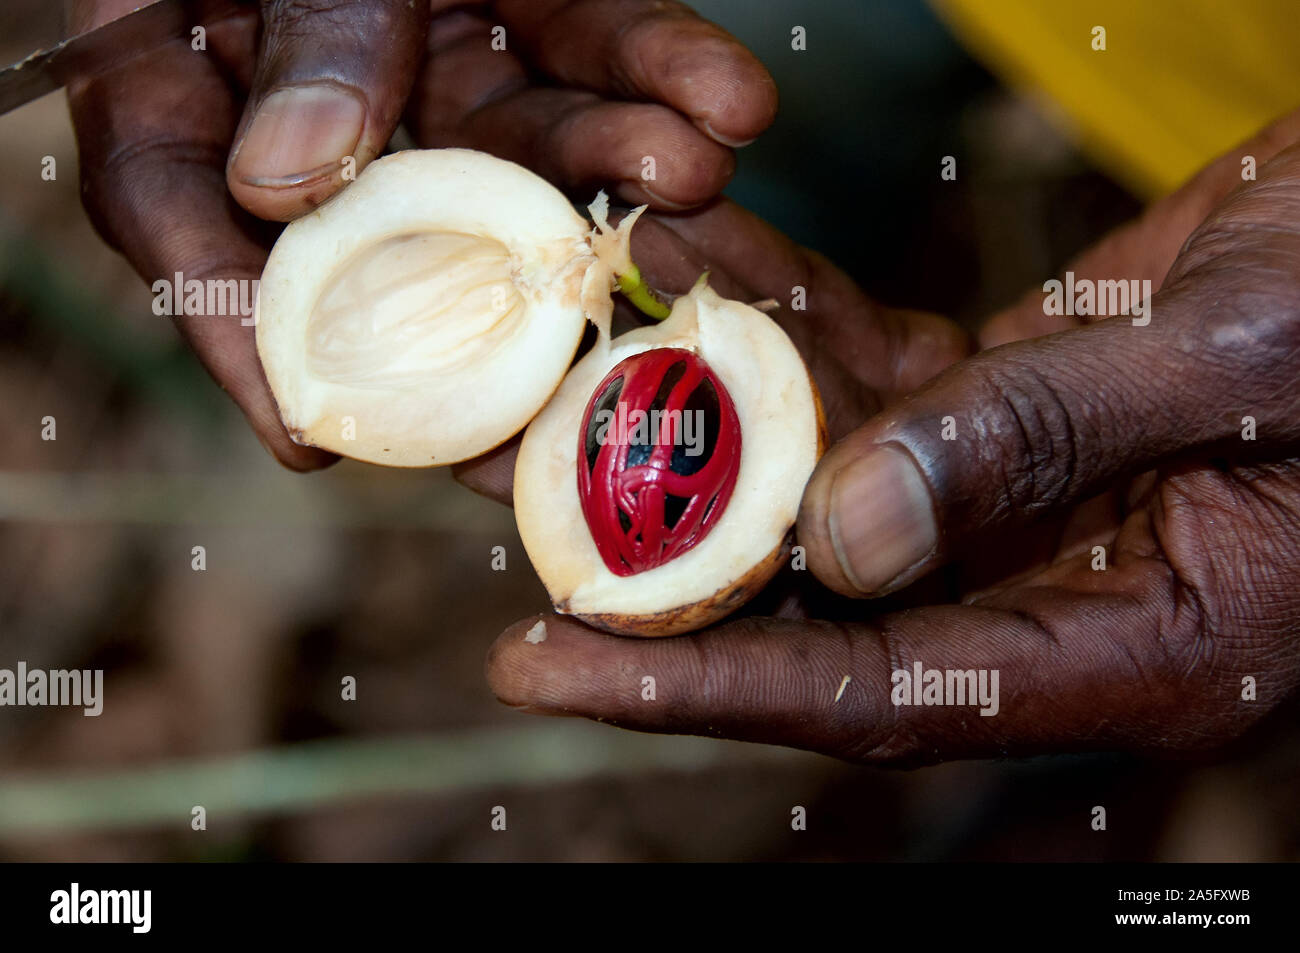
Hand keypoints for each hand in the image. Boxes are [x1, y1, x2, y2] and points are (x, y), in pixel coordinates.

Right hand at [67, 0, 776, 468]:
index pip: (177, 202)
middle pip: (392, 218)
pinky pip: (595, 40)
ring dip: (616, 163)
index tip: (304, 438)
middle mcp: (321, 78)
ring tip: (691, 173)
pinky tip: (733, 104)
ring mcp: (434, 45)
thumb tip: (285, 181)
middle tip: (562, 371)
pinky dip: (666, 69)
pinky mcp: (529, 0)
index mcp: (193, 52)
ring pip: (519, 139)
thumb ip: (298, 36)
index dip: (233, 326)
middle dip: (496, 287)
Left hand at [484, 112, 1299, 764]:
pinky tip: (689, 271)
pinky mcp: (997, 416)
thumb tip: (850, 540)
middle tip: (507, 505)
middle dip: (654, 552)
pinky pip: (860, 380)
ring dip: (692, 422)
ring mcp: (1016, 505)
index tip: (549, 664)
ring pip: (817, 479)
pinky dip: (777, 327)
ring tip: (557, 375)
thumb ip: (1042, 445)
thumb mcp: (1232, 365)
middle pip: (814, 600)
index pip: (880, 695)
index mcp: (1134, 646)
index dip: (706, 683)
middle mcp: (1050, 593)